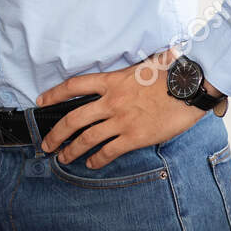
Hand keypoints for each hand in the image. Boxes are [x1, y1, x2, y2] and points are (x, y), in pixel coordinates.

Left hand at [35, 48, 208, 169]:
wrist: (190, 86)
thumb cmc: (170, 73)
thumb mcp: (141, 66)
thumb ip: (126, 74)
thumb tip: (123, 75)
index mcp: (111, 81)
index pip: (73, 86)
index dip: (54, 94)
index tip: (41, 101)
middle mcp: (111, 101)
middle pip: (73, 118)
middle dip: (55, 133)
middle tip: (45, 143)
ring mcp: (122, 120)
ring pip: (87, 138)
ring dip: (71, 150)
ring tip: (62, 157)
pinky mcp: (135, 136)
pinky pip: (109, 151)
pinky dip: (97, 159)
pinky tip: (91, 164)